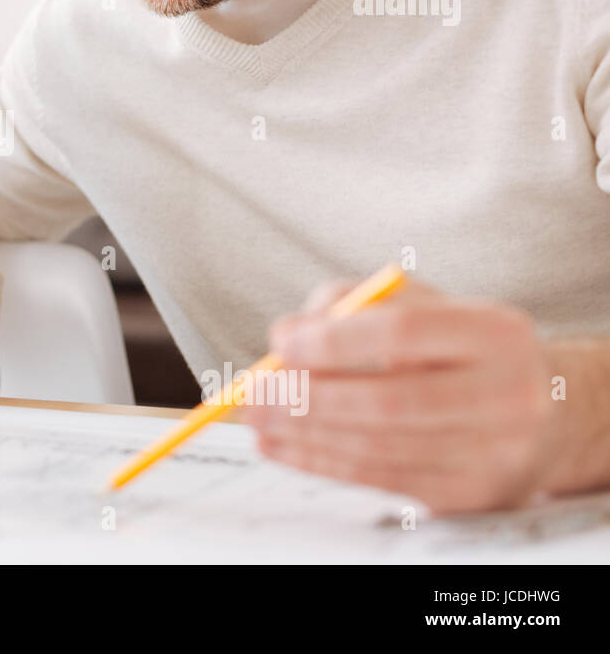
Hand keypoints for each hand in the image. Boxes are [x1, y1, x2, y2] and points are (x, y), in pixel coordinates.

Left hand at [243, 277, 558, 514]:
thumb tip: (286, 335)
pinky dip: (320, 462)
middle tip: (255, 392)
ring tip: (258, 419)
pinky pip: (379, 479)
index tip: (282, 343)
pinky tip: (282, 446)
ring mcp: (493, 453)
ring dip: (304, 434)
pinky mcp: (469, 494)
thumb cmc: (461, 350)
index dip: (335, 341)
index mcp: (495, 333)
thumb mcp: (422, 305)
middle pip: (389, 401)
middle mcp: (507, 395)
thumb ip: (353, 304)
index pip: (404, 333)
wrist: (542, 412)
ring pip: (378, 448)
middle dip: (309, 398)